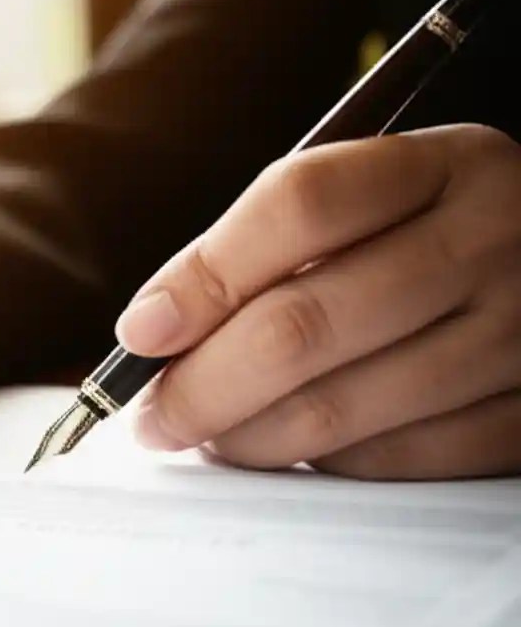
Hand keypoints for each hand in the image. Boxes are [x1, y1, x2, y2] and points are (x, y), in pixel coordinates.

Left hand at [115, 124, 520, 479]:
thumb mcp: (385, 196)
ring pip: (340, 408)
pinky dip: (323, 463)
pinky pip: (397, 459)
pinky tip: (289, 448)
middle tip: (152, 415)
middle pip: (304, 323)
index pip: (300, 205)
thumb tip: (160, 328)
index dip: (204, 275)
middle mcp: (493, 240)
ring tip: (204, 434)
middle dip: (201, 385)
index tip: (141, 331)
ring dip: (246, 435)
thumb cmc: (444, 231)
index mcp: (445, 162)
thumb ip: (278, 241)